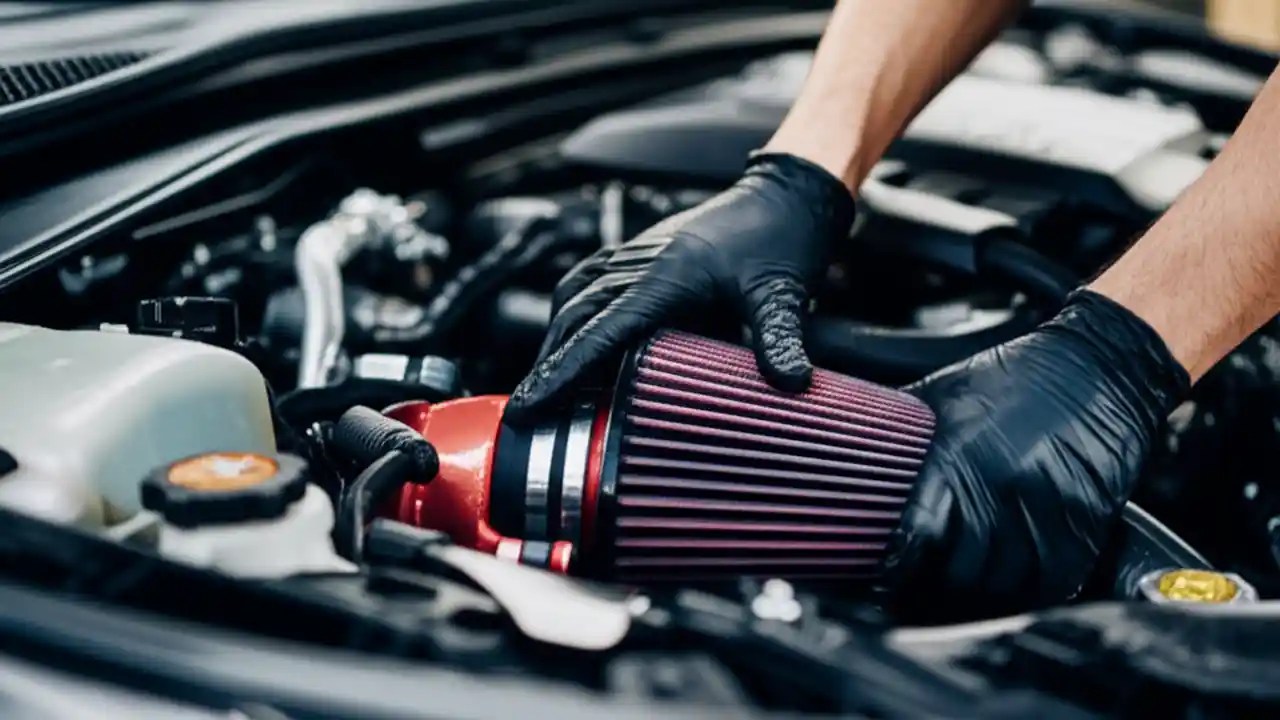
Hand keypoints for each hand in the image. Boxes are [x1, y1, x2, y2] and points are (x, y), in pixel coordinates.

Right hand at [507, 153, 854, 419]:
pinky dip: (570, 309)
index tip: (528, 404)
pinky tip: (571, 331)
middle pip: (574, 317)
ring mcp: (636, 255)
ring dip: (555, 338)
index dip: (560, 371)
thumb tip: (794, 382)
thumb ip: (780, 337)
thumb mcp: (783, 292)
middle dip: (546, 364)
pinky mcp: (642, 254)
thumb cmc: (782, 238)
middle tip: (529, 411)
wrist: (785, 192)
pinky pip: (587, 280)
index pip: (598, 332)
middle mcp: (639, 263)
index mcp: (666, 276)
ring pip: (574, 297)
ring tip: (546, 381)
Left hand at [882, 290, 1189, 619]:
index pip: (915, 536)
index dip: (892, 563)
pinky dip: (1022, 593)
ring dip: (972, 597)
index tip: (879, 569)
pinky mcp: (1086, 527)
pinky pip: (1050, 584)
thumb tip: (849, 457)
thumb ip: (900, 436)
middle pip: (957, 573)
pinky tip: (1001, 585)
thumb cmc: (1017, 378)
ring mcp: (1050, 511)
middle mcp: (1006, 487)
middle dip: (927, 587)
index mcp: (962, 455)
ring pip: (1002, 587)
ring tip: (949, 589)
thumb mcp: (941, 396)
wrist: (1100, 368)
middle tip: (909, 585)